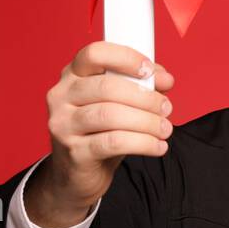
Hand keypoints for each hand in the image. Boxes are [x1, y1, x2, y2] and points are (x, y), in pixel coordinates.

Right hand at [27, 41, 175, 227]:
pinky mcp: (74, 152)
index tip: (151, 71)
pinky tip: (157, 146)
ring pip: (111, 115)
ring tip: (165, 129)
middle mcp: (61, 96)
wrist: (77, 174)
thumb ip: (138, 85)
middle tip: (167, 108)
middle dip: (145, 97)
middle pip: (107, 87)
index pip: (94, 53)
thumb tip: (164, 78)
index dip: (126, 58)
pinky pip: (113, 142)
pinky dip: (143, 143)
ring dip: (147, 122)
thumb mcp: (117, 103)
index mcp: (72, 76)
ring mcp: (63, 124)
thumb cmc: (100, 132)